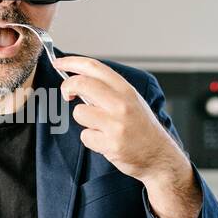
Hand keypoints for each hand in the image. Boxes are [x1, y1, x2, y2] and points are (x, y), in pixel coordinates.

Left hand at [54, 55, 202, 217]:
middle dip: (67, 87)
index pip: (94, 67)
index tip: (59, 63)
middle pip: (82, 84)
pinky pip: (85, 136)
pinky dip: (91, 140)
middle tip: (67, 95)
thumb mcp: (132, 101)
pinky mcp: (111, 143)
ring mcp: (116, 123)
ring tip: (100, 127)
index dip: (72, 62)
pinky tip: (106, 142)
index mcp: (126, 90)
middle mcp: (121, 103)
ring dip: (84, 120)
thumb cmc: (142, 128)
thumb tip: (80, 81)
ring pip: (79, 113)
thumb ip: (109, 90)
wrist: (159, 155)